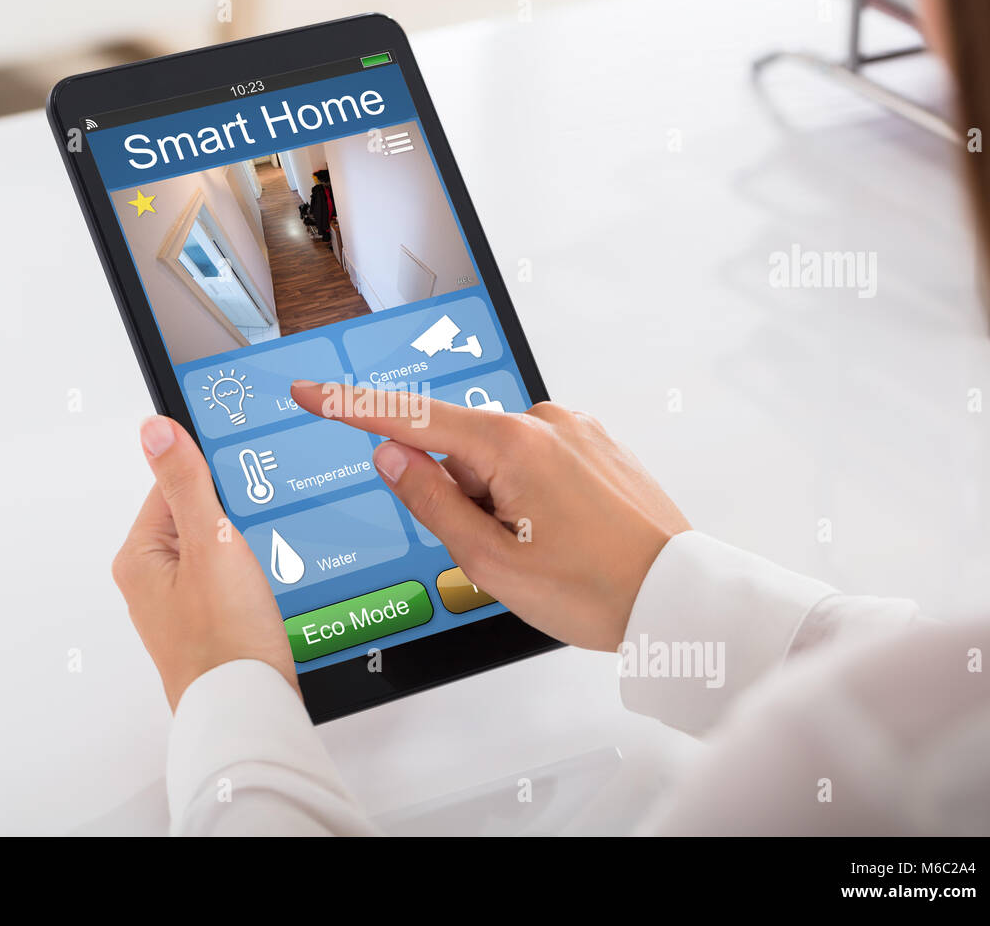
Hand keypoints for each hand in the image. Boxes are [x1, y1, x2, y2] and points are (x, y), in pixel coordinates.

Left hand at [112, 415, 296, 709]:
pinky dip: (254, 577)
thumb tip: (156, 429)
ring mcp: (181, 606)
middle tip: (260, 528)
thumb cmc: (225, 640)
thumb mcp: (210, 544)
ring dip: (249, 547)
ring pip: (220, 549)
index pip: (173, 485)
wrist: (249, 710)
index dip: (217, 478)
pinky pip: (232, 581)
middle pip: (199, 516)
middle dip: (237, 516)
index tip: (248, 478)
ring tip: (266, 564)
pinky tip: (271, 586)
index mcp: (139, 556)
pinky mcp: (210, 625)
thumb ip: (186, 482)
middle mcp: (152, 582)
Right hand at [291, 382, 689, 651]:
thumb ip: (430, 501)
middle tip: (504, 553)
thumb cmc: (596, 590)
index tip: (310, 391)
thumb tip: (390, 455)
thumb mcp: (490, 562)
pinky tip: (561, 535)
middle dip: (460, 498)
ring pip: (499, 462)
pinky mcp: (597, 445)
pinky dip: (531, 496)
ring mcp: (576, 431)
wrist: (679, 598)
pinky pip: (537, 462)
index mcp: (512, 445)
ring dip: (499, 502)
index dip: (351, 408)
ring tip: (545, 551)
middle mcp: (545, 422)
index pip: (410, 419)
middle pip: (460, 451)